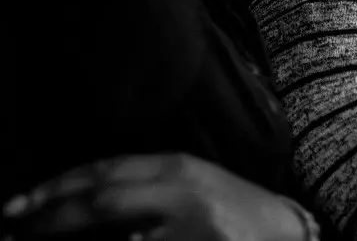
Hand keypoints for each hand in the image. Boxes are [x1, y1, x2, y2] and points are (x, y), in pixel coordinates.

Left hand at [1, 154, 308, 239]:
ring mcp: (192, 225)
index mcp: (176, 167)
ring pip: (117, 234)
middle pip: (102, 200)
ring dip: (73, 237)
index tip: (18, 206)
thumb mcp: (190, 185)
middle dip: (51, 217)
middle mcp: (182, 190)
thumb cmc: (232, 210)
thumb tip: (79, 204)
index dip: (56, 187)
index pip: (105, 171)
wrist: (284, 232)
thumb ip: (143, 188)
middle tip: (13, 230)